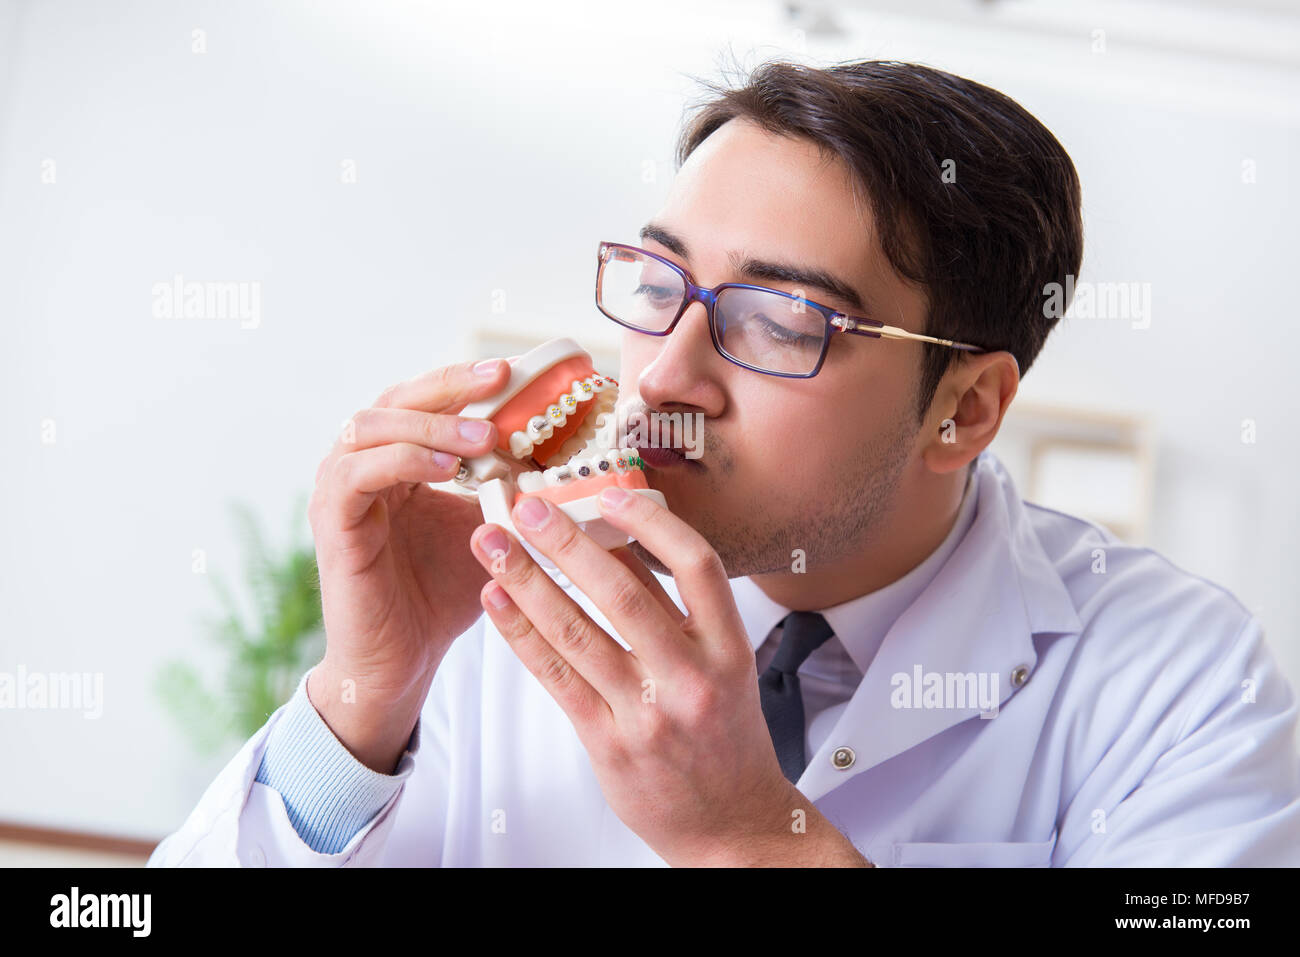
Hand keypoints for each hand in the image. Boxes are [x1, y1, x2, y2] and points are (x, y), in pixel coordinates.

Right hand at [306, 357, 509, 771]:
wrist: (401, 660)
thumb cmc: (442, 595)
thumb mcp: (488, 529)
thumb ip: (509, 488)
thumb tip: (569, 453)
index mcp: (395, 458)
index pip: (424, 398)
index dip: (465, 380)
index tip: (515, 370)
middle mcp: (360, 463)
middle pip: (396, 397)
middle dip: (451, 386)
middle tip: (500, 379)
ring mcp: (339, 489)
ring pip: (373, 426)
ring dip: (432, 423)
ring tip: (486, 437)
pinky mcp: (330, 521)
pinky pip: (358, 472)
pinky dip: (404, 460)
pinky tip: (448, 469)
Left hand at [469, 486, 869, 865]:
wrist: (730, 822)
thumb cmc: (724, 737)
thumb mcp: (724, 667)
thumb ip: (674, 610)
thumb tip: (617, 540)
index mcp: (729, 649)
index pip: (696, 566)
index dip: (651, 522)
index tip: (608, 491)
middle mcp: (691, 678)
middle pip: (624, 593)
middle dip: (567, 542)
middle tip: (527, 505)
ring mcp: (648, 713)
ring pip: (578, 632)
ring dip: (528, 581)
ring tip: (492, 544)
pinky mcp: (608, 743)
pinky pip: (556, 678)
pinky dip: (521, 635)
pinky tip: (496, 602)